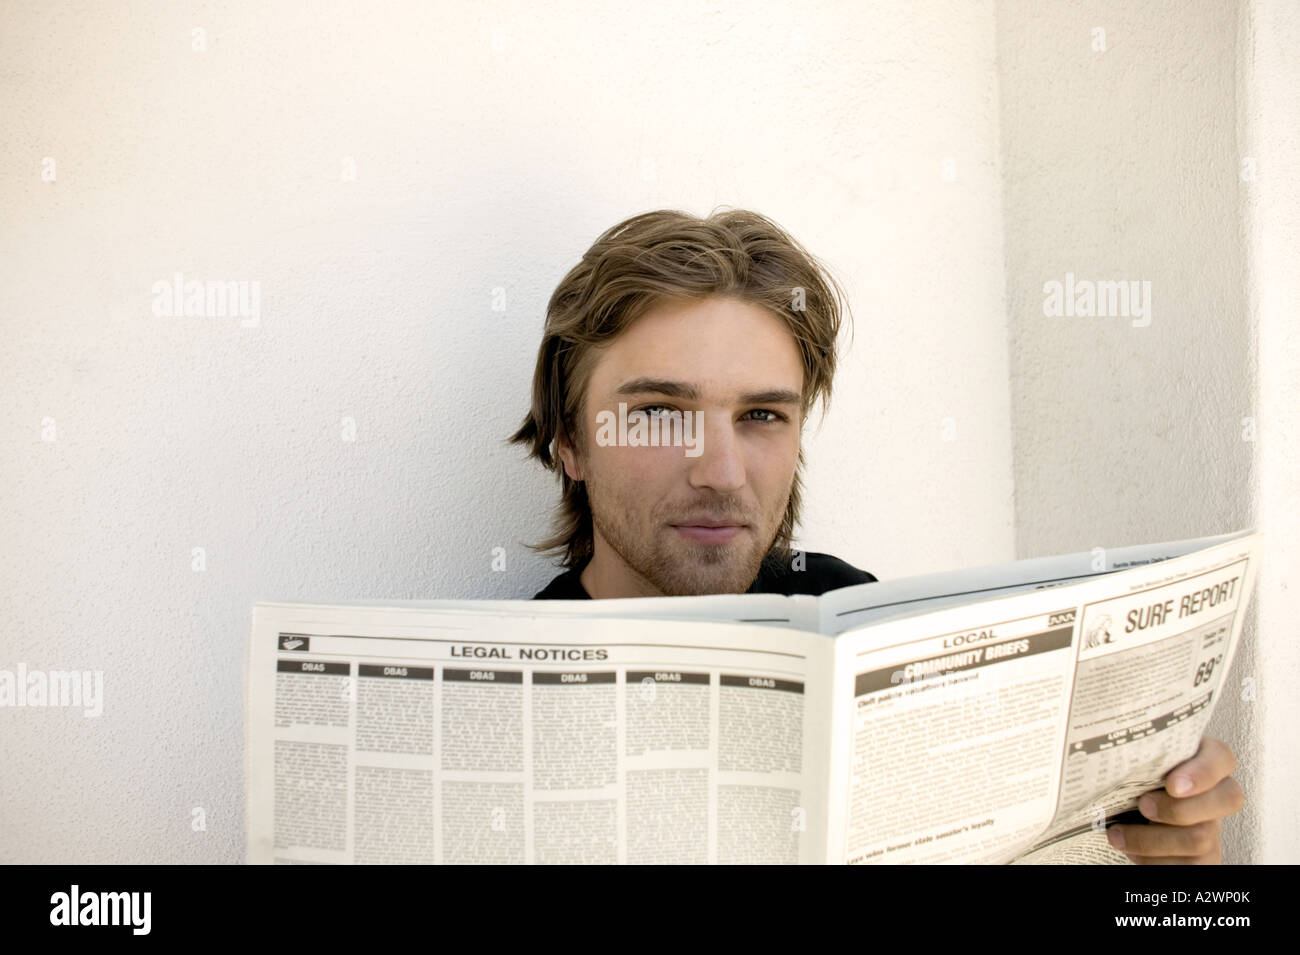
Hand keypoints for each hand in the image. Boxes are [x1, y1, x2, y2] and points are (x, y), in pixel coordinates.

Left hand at [1107, 736, 1244, 863]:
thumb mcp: (1136, 758)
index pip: (1222, 758)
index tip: (1172, 785)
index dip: (1202, 773)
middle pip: (1225, 802)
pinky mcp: (1205, 858)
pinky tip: (1131, 851)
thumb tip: (1111, 746)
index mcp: (1204, 759)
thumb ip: (1139, 752)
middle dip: (1178, 808)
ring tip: (1118, 834)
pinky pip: (1189, 866)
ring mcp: (1213, 828)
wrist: (1126, 807)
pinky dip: (1152, 861)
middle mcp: (1217, 794)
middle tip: (1142, 806)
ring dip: (1152, 840)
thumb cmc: (1131, 775)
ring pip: (1200, 838)